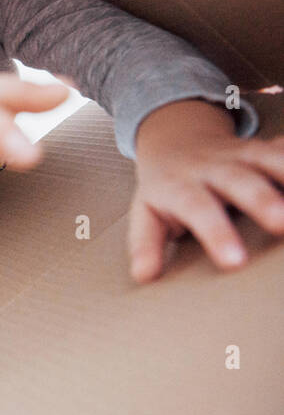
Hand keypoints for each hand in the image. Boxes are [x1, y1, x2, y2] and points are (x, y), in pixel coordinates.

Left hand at [128, 100, 283, 280]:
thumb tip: (144, 275)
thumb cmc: (164, 187)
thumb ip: (146, 243)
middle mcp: (213, 167)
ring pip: (271, 161)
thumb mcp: (146, 212)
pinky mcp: (266, 148)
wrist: (175, 139)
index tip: (235, 261)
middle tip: (283, 223)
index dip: (216, 233)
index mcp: (180, 186)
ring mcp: (243, 154)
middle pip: (239, 181)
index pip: (197, 209)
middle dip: (264, 201)